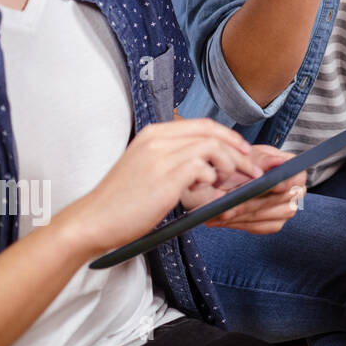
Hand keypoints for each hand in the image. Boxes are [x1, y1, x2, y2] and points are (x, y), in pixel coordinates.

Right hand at [63, 119, 266, 257]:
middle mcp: (157, 139)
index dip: (228, 136)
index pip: (203, 124)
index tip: (243, 150)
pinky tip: (208, 192)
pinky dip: (213, 180)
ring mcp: (161, 156)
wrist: (93, 221)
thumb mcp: (147, 167)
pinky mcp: (166, 177)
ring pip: (213, 148)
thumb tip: (209, 161)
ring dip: (229, 166)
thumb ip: (173, 156)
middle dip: (238, 149)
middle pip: (213, 132)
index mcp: (154, 133)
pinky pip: (204, 168)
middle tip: (252, 167)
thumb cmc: (122, 201)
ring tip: (227, 183)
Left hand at [183, 145, 307, 235]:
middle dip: (248, 202)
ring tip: (218, 212)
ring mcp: (287, 210)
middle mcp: (297, 192)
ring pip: (264, 215)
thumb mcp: (253, 156)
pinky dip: (239, 223)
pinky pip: (258, 226)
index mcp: (296, 171)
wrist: (240, 178)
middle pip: (276, 201)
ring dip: (239, 215)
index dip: (277, 183)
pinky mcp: (275, 224)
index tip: (258, 187)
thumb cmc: (249, 163)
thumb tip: (278, 161)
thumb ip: (263, 160)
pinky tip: (223, 219)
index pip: (293, 178)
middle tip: (225, 203)